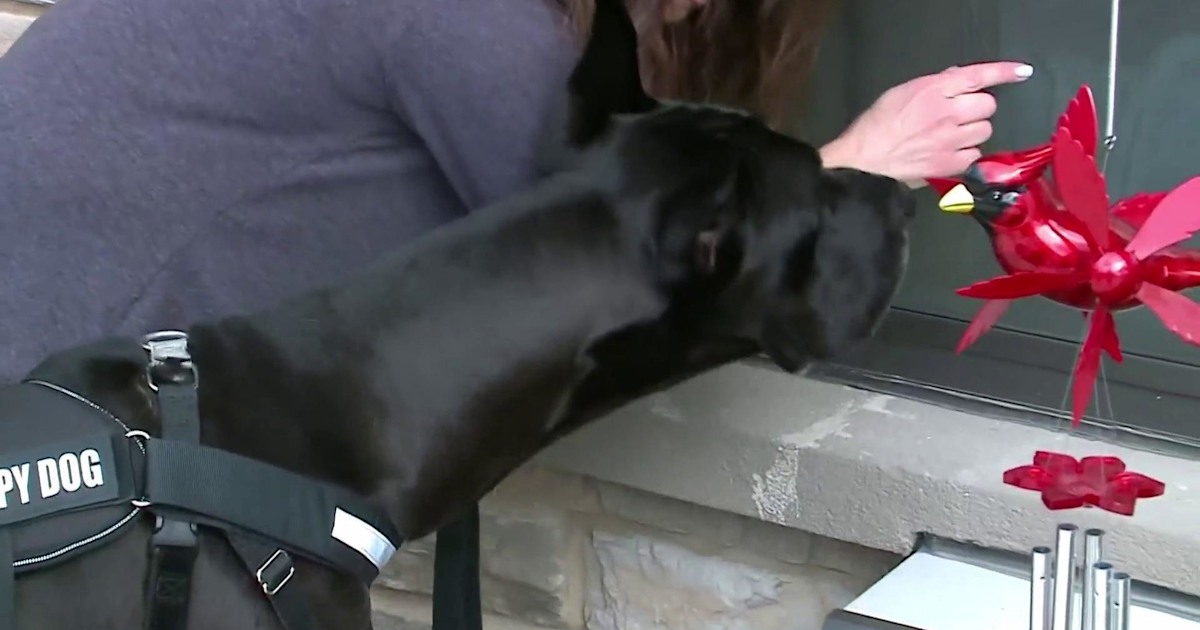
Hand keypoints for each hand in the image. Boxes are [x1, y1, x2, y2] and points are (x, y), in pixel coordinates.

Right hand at [820, 61, 1033, 186]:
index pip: (978, 76)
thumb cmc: (877, 124)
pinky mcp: (950, 164)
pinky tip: (948, 152)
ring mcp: (951, 140)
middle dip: (977, 108)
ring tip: (951, 136)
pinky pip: (975, 155)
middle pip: (987, 106)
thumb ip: (934, 85)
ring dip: (972, 132)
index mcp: (933, 90)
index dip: (1004, 72)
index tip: (1022, 72)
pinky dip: (966, 153)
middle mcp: (947, 112)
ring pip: (984, 131)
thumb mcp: (902, 92)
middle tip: (959, 114)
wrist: (864, 160)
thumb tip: (959, 79)